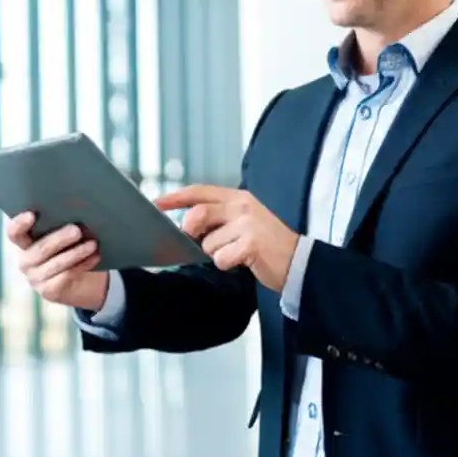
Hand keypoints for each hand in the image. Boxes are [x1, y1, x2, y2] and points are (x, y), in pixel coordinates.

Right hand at [6, 211, 108, 311]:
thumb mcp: (63, 235)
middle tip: (77, 230)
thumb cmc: (70, 248)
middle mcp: (26, 260)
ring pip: (56, 263)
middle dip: (59, 238)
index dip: (19, 223)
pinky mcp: (48, 291)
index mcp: (24, 242)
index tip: (32, 215)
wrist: (80, 281)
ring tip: (92, 244)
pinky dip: (83, 264)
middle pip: (40, 248)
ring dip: (76, 253)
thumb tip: (78, 211)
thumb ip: (62, 224)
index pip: (14, 232)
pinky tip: (95, 257)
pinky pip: (66, 276)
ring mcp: (35, 278)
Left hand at [154, 185, 298, 291]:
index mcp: (238, 198)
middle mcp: (242, 206)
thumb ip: (218, 217)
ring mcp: (248, 224)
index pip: (200, 191)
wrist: (300, 261)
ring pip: (208, 243)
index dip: (176, 197)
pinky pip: (221, 258)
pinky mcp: (252, 243)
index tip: (157, 203)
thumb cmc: (267, 244)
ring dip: (217, 254)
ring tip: (237, 253)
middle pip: (198, 214)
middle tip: (199, 239)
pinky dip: (227, 265)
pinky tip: (244, 262)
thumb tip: (187, 224)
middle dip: (191, 230)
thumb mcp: (244, 221)